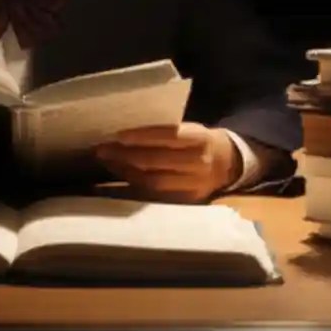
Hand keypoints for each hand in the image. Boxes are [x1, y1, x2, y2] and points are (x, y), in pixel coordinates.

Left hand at [93, 123, 241, 203]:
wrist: (228, 164)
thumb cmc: (199, 141)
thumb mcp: (190, 129)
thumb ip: (165, 131)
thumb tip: (125, 132)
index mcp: (200, 139)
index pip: (168, 136)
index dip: (142, 136)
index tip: (118, 135)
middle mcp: (198, 164)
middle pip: (156, 162)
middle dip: (125, 156)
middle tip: (102, 149)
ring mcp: (193, 185)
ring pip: (152, 181)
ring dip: (125, 171)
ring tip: (107, 161)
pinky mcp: (186, 201)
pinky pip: (155, 195)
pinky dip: (134, 185)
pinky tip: (120, 176)